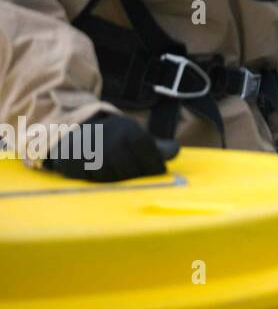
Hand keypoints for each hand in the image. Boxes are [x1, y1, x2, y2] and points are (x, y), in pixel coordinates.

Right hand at [44, 113, 179, 181]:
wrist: (72, 130)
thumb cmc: (111, 137)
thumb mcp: (133, 135)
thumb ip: (155, 146)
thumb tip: (174, 151)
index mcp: (127, 128)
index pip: (147, 149)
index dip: (155, 164)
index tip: (158, 173)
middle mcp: (109, 136)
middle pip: (129, 167)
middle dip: (137, 176)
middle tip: (139, 180)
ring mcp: (89, 148)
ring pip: (109, 175)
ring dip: (116, 180)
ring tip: (119, 178)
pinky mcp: (72, 160)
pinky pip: (88, 179)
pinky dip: (95, 180)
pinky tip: (99, 176)